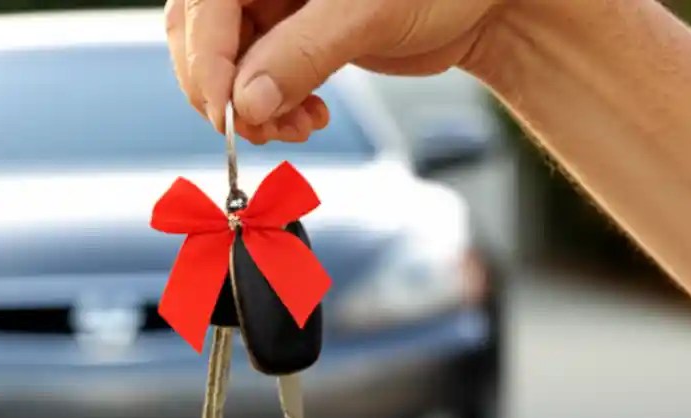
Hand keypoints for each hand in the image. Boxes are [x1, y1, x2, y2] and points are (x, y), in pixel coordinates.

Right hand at [166, 0, 510, 141]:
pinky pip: (257, 77)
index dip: (207, 60)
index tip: (228, 113)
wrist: (489, 2)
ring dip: (251, 108)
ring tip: (298, 128)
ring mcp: (274, 3)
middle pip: (201, 34)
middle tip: (261, 131)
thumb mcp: (369, 12)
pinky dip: (274, 107)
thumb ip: (301, 55)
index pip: (205, 4)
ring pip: (227, 62)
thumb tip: (245, 104)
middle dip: (224, 91)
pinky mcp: (291, 34)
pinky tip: (309, 117)